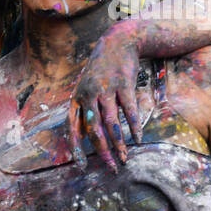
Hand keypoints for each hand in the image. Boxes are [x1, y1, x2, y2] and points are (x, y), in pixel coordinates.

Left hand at [68, 23, 142, 170]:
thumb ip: (84, 112)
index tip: (82, 166)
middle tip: (111, 167)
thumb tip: (83, 138)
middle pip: (94, 130)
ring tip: (125, 158)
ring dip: (119, 144)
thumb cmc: (100, 72)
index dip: (76, 148)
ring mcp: (106, 89)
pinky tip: (138, 139)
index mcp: (76, 99)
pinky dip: (134, 127)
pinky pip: (129, 111)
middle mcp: (88, 95)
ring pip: (111, 123)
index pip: (72, 128)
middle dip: (102, 152)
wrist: (117, 43)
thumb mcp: (85, 89)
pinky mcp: (123, 84)